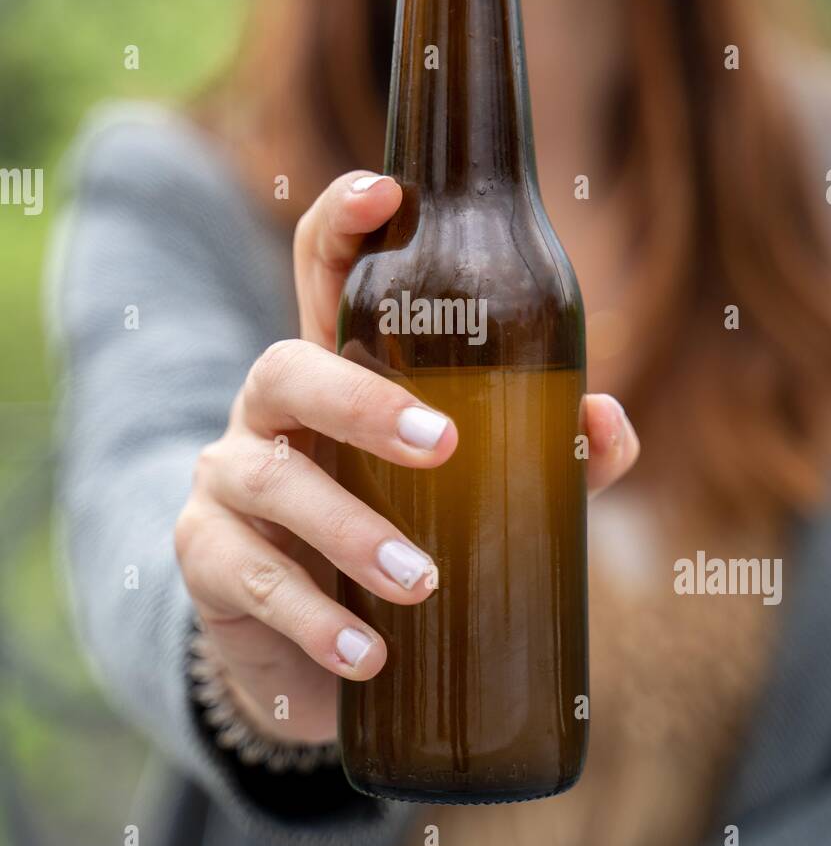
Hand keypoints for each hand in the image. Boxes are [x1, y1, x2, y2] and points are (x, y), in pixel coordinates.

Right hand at [175, 172, 639, 746]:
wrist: (315, 649)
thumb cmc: (402, 539)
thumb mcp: (475, 495)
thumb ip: (548, 456)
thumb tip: (607, 420)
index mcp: (336, 373)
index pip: (321, 274)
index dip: (342, 223)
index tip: (384, 191)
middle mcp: (270, 412)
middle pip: (286, 366)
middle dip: (360, 400)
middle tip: (444, 446)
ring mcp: (228, 480)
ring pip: (271, 480)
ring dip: (349, 532)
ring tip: (420, 584)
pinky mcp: (206, 557)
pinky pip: (247, 576)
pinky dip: (311, 620)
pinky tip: (366, 654)